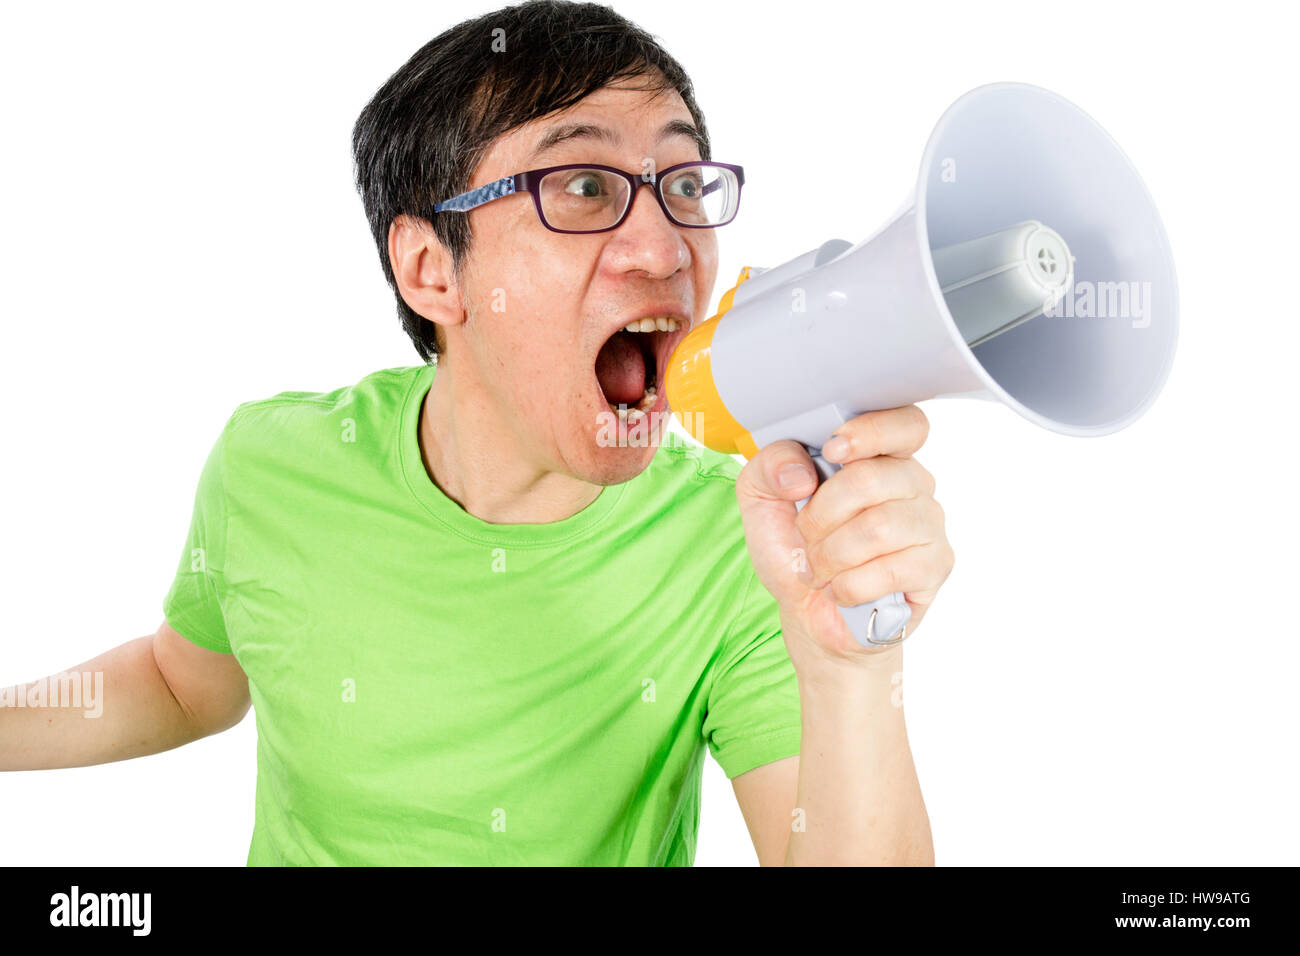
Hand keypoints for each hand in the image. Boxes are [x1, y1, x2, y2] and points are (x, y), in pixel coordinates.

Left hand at [734, 405, 954, 665]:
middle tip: (806, 537)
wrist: (808, 611)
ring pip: (880, 528)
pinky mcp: (935, 565)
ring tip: (820, 568)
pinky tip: (841, 589)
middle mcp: (912, 482)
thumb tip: (801, 475)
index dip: (871, 433)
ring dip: (832, 555)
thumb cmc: (794, 547)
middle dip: (821, 516)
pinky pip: (891, 569)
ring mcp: (929, 523)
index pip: (904, 423)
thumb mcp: (761, 499)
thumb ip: (769, 466)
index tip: (832, 452)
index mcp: (878, 454)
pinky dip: (849, 585)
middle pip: (873, 480)